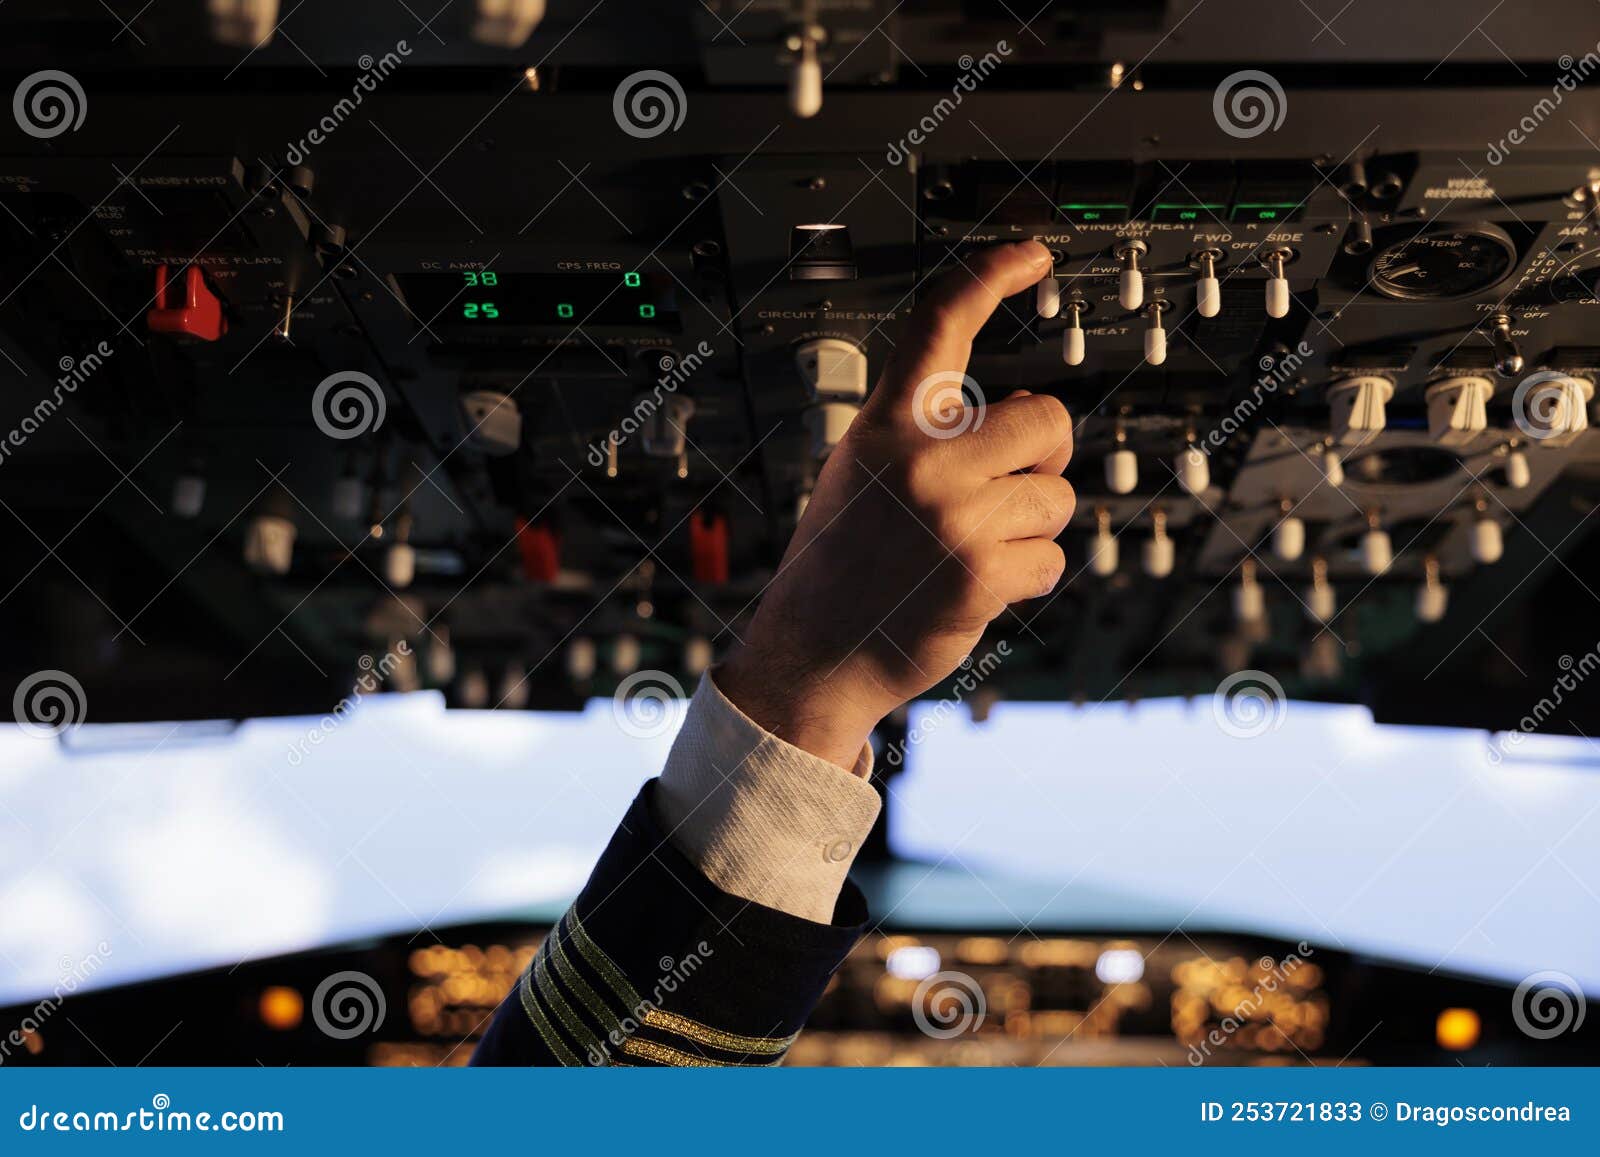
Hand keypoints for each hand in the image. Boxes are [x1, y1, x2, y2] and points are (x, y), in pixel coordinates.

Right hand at [718, 241, 1074, 770]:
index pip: (940, 325)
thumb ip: (924, 432)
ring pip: (1058, 497)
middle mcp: (921, 460)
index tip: (1032, 255)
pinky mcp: (980, 573)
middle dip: (1046, 457)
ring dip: (1033, 527)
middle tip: (1010, 486)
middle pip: (1048, 420)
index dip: (992, 276)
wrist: (815, 653)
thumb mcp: (858, 469)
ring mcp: (953, 516)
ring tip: (975, 547)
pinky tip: (979, 586)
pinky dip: (1029, 578)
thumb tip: (1026, 414)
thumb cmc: (840, 564)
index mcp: (886, 426)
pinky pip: (1053, 559)